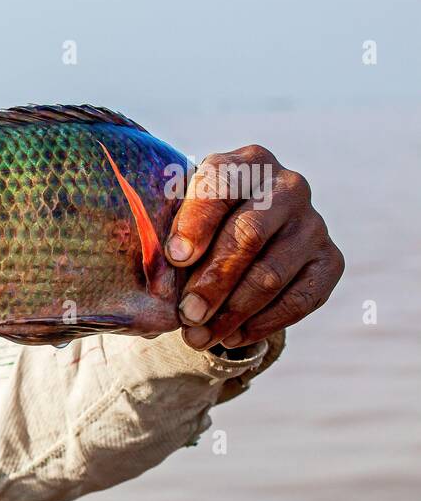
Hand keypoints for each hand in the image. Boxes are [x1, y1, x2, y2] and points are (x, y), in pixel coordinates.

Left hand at [165, 144, 343, 349]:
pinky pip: (301, 299)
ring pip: (272, 274)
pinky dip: (262, 323)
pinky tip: (231, 337)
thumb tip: (171, 270)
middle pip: (249, 236)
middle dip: (213, 281)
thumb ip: (169, 235)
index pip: (221, 186)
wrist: (241, 236)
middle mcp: (287, 186)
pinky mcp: (330, 260)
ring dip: (232, 313)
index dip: (197, 224)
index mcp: (245, 163)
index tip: (176, 258)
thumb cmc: (199, 225)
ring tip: (198, 337)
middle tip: (187, 315)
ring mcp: (314, 223)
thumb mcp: (177, 217)